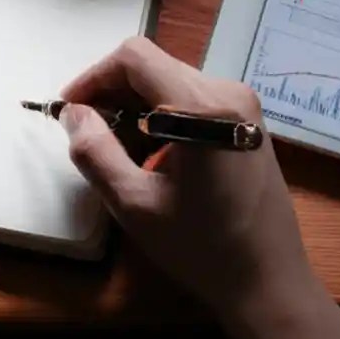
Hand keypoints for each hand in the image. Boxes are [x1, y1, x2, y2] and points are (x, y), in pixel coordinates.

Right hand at [60, 38, 339, 338]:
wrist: (270, 281)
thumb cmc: (203, 248)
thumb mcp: (135, 205)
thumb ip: (95, 152)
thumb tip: (73, 114)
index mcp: (203, 106)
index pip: (135, 57)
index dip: (93, 76)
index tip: (70, 110)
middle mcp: (228, 92)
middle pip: (154, 66)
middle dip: (112, 93)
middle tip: (87, 134)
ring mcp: (244, 105)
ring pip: (171, 82)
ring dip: (136, 106)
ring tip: (118, 151)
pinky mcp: (249, 122)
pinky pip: (193, 100)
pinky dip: (162, 116)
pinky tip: (152, 157)